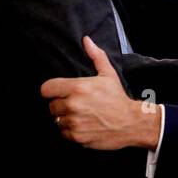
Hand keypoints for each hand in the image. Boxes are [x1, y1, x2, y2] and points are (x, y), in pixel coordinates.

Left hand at [41, 36, 159, 149]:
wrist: (131, 123)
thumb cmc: (118, 98)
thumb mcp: (108, 74)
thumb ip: (96, 56)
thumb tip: (86, 40)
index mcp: (78, 88)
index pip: (46, 89)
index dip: (52, 91)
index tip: (59, 92)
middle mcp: (73, 105)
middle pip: (52, 106)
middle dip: (61, 105)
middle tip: (75, 105)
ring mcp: (74, 122)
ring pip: (57, 120)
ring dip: (65, 118)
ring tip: (80, 115)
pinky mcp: (76, 136)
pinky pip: (64, 133)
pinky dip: (71, 131)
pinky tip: (83, 125)